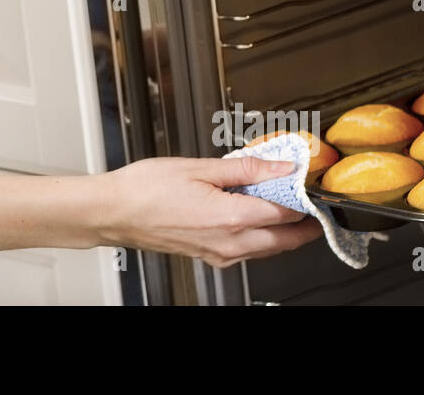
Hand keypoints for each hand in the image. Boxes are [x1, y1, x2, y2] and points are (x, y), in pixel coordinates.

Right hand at [95, 156, 323, 267]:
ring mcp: (219, 254)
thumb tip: (279, 166)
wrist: (113, 212)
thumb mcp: (199, 167)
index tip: (309, 183)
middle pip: (285, 240)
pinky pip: (247, 252)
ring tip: (283, 205)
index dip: (303, 198)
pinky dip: (260, 237)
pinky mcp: (209, 256)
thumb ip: (246, 168)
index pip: (286, 213)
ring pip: (267, 249)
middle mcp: (230, 243)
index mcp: (231, 217)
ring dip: (282, 232)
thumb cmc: (145, 189)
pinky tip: (252, 216)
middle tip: (310, 202)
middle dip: (303, 224)